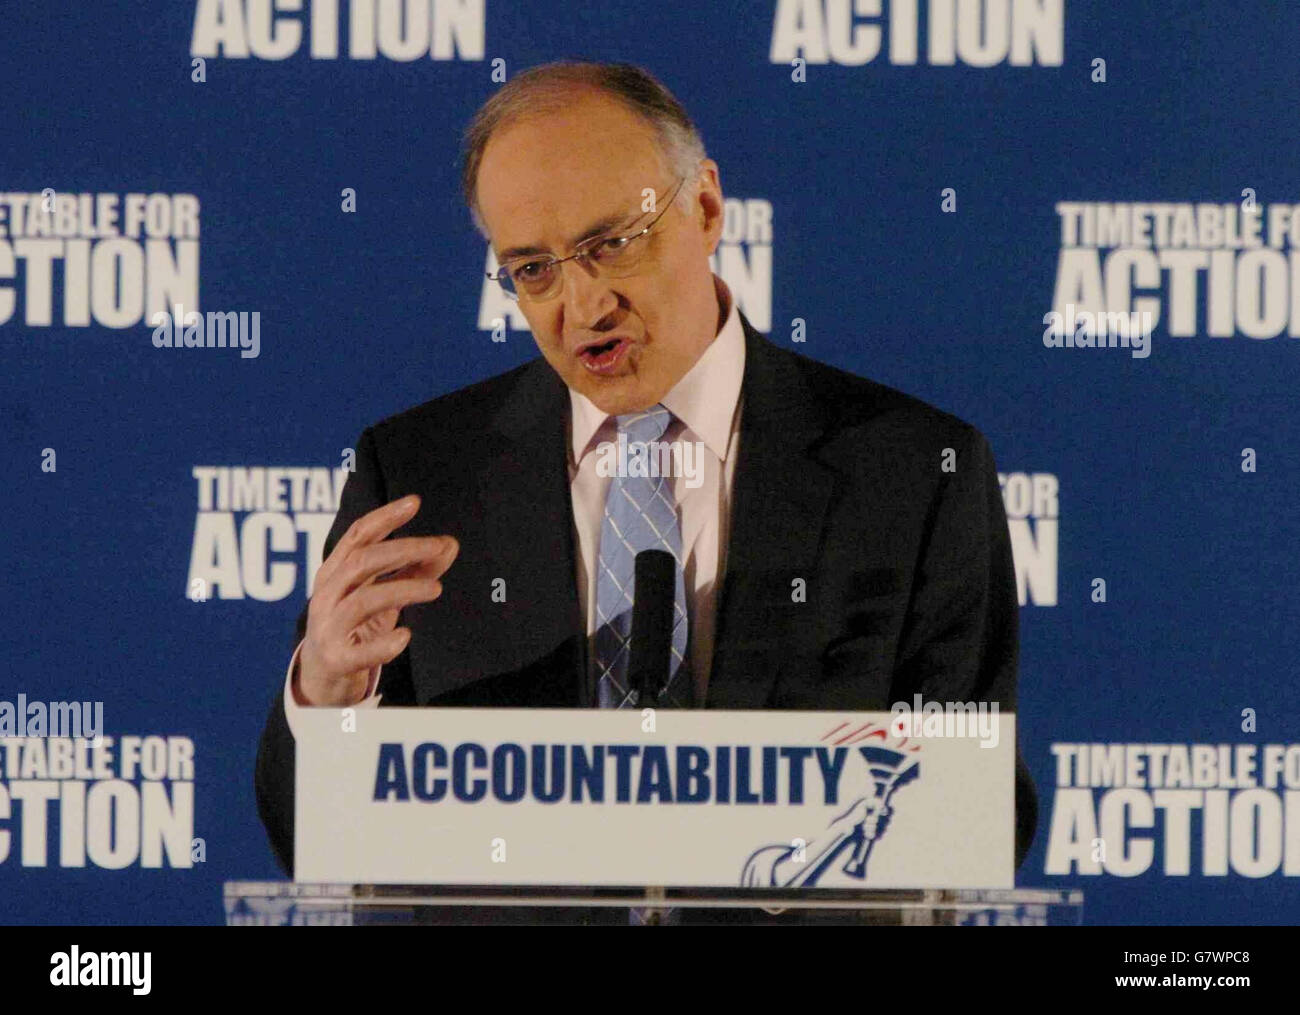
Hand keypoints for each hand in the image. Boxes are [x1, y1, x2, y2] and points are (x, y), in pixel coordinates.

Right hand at [296, 494, 457, 706]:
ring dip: (403, 589)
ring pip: (363, 601)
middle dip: (403, 549)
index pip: (358, 535)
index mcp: (335, 571)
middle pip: (362, 562)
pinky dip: (383, 645)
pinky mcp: (336, 660)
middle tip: (439, 546)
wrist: (322, 674)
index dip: (385, 516)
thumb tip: (450, 544)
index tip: (415, 502)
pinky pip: (359, 652)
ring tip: (436, 589)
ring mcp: (328, 627)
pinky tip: (405, 636)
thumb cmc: (356, 625)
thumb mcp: (382, 593)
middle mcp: (327, 594)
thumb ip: (413, 570)